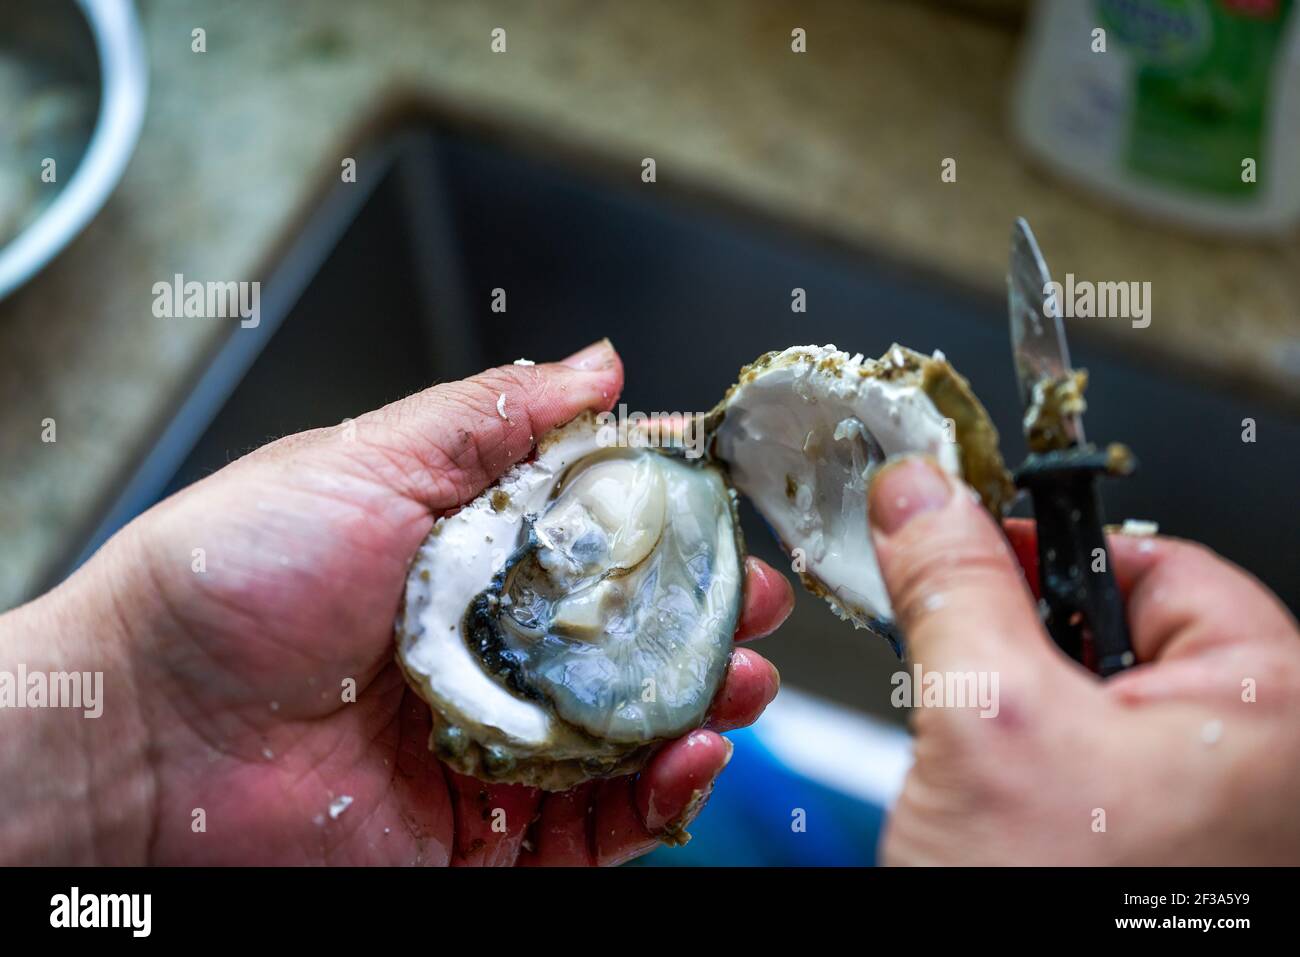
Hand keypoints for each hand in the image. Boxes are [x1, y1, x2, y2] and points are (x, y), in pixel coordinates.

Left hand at [0, 340, 792, 864]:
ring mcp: (487, 744)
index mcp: (462, 555)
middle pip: (625, 642)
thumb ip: (490, 416)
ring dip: (700, 710)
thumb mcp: (366, 461)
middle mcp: (483, 650)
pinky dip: (656, 800)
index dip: (670, 525)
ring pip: (627, 735)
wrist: (137, 730)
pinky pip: (594, 828)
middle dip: (704, 623)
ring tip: (746, 684)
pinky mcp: (480, 834)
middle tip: (760, 603)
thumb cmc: (227, 578)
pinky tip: (690, 758)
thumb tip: (598, 360)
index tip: (730, 511)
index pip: (596, 538)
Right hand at [868, 455, 1299, 864]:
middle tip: (979, 704)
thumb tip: (920, 493)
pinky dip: (1034, 774)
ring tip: (994, 781)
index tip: (965, 560)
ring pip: (1094, 706)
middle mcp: (1269, 761)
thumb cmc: (1065, 915)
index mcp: (1277, 702)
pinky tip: (1006, 818)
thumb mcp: (988, 725)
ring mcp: (1225, 819)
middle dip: (1021, 652)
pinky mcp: (1173, 858)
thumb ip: (954, 585)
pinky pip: (1094, 774)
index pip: (1153, 554)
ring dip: (1019, 720)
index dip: (1042, 549)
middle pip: (1117, 630)